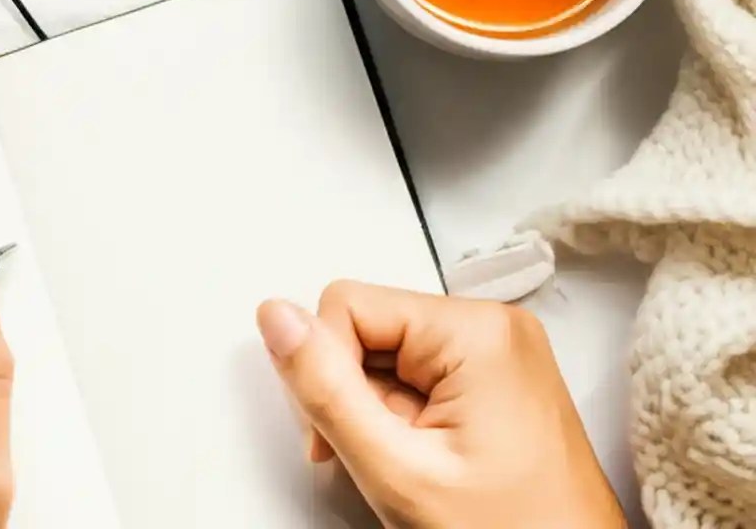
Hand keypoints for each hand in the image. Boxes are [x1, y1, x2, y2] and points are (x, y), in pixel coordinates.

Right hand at [257, 282, 624, 528]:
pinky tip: (423, 462)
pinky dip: (401, 422)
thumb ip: (327, 389)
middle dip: (353, 395)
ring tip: (411, 467)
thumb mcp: (398, 470)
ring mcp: (499, 355)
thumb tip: (277, 319)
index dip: (327, 371)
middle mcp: (494, 329)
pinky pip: (415, 379)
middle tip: (384, 458)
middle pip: (367, 328)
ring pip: (385, 357)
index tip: (348, 433)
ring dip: (376, 414)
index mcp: (478, 331)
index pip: (346, 305)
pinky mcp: (495, 382)